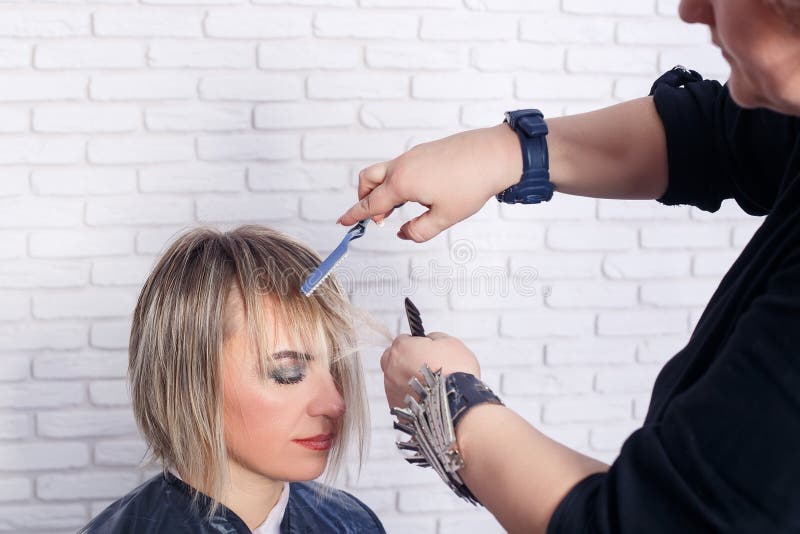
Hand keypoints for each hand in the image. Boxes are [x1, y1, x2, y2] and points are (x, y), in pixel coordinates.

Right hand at [337, 124, 522, 242]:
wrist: (494, 154)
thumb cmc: (471, 185)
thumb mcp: (445, 218)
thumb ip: (419, 231)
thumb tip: (402, 234)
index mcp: (402, 184)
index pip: (370, 204)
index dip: (354, 215)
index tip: (342, 222)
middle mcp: (402, 166)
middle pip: (367, 181)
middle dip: (363, 199)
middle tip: (374, 219)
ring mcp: (412, 155)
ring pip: (383, 171)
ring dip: (380, 190)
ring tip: (397, 209)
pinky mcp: (423, 151)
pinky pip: (399, 166)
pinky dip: (395, 181)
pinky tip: (416, 193)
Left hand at [380, 332, 480, 408]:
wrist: (458, 406)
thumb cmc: (455, 373)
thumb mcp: (450, 342)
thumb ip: (434, 337)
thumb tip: (429, 340)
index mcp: (401, 348)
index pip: (403, 340)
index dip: (417, 345)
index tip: (428, 351)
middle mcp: (391, 369)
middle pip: (393, 360)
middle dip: (406, 361)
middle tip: (426, 367)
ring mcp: (391, 390)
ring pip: (396, 381)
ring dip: (408, 381)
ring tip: (430, 387)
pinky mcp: (397, 409)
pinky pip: (402, 399)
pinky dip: (411, 398)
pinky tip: (427, 400)